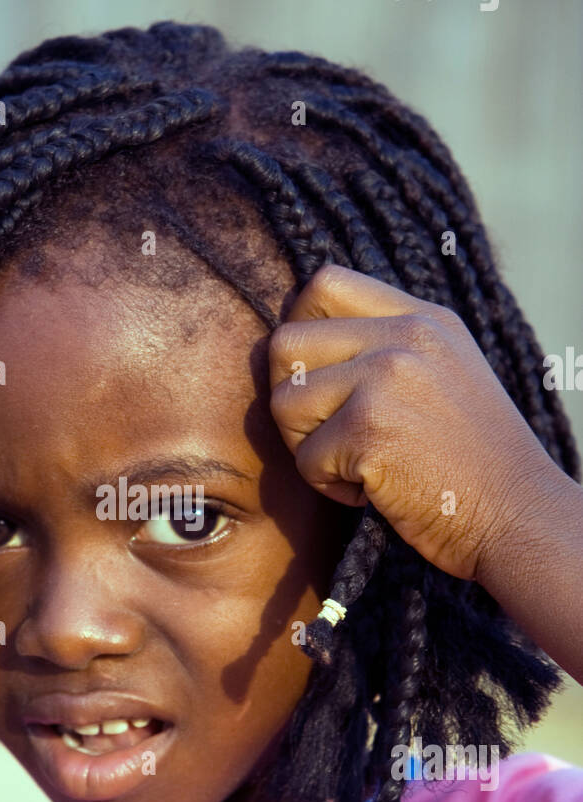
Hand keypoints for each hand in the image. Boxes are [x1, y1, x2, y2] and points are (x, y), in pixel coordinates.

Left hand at [268, 263, 563, 581]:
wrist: (517, 517)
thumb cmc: (471, 462)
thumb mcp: (444, 374)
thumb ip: (386, 347)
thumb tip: (297, 346)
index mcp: (422, 319)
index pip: (324, 284)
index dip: (302, 331)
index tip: (320, 379)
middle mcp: (404, 337)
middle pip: (285, 343)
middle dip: (293, 399)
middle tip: (333, 436)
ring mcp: (386, 379)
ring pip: (284, 403)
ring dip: (307, 447)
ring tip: (357, 464)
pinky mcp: (369, 430)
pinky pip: (305, 460)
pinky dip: (329, 487)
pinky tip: (374, 490)